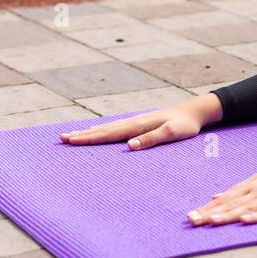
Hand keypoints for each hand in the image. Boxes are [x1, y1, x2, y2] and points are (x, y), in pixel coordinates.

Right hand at [59, 94, 222, 149]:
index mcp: (138, 125)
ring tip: (72, 135)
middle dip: (82, 135)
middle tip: (61, 138)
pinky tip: (97, 132)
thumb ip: (152, 139)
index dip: (89, 138)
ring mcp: (135, 122)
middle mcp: (133, 122)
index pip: (109, 133)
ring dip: (89, 132)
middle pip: (103, 129)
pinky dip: (102, 130)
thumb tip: (129, 146)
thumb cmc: (185, 125)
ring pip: (107, 128)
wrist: (195, 112)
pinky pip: (115, 128)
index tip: (71, 140)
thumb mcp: (172, 133)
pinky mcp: (139, 124)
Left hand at [187, 149, 256, 225]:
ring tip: (212, 222)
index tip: (189, 217)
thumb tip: (214, 197)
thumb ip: (237, 190)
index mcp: (250, 186)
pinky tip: (246, 221)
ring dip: (228, 215)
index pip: (224, 199)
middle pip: (231, 204)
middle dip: (211, 213)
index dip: (206, 208)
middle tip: (192, 222)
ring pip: (247, 208)